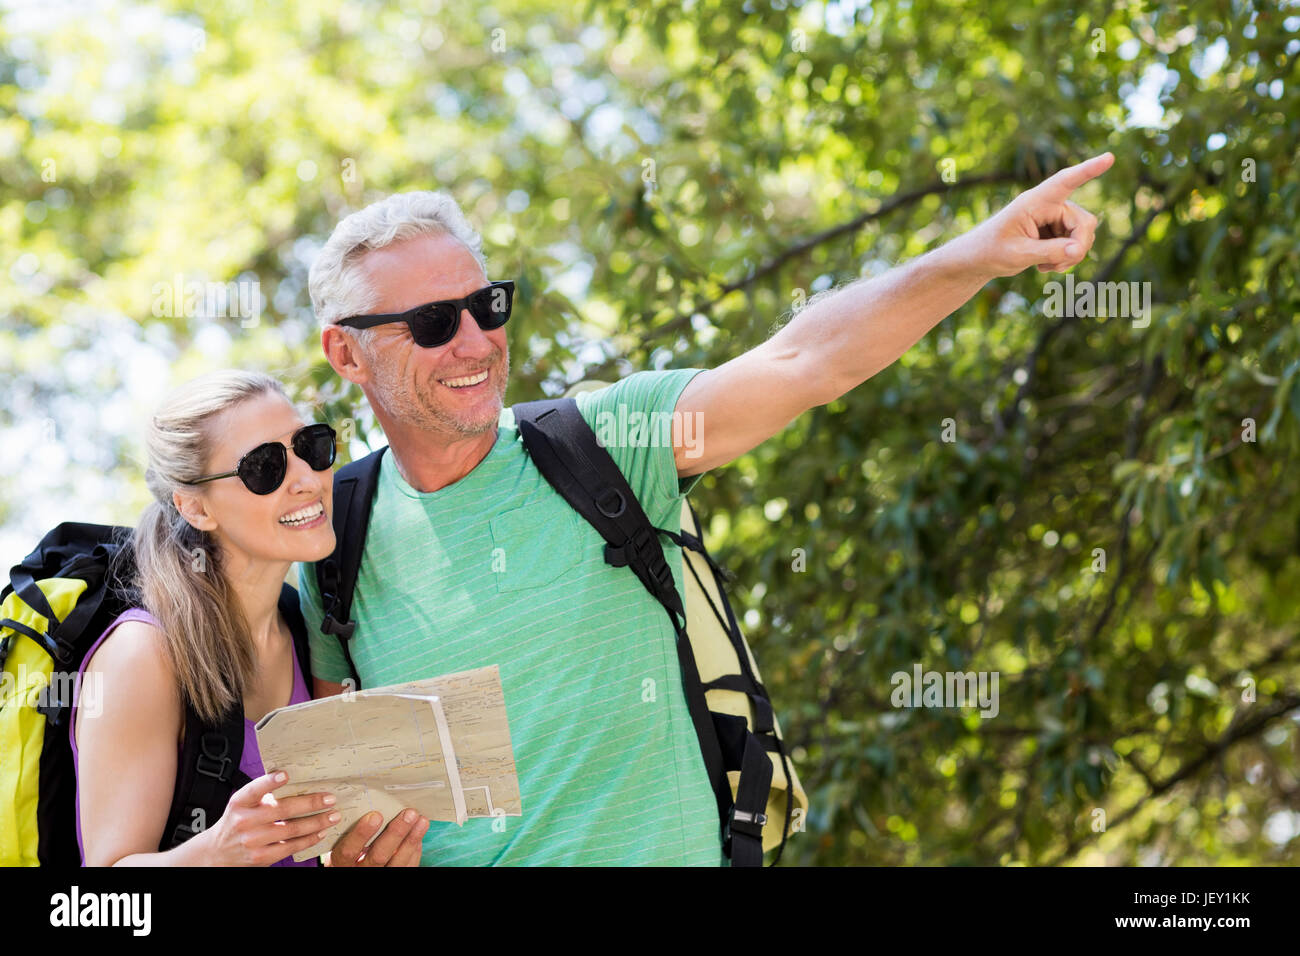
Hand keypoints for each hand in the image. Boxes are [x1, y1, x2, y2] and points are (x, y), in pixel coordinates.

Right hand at [198, 771, 338, 865]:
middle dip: (310, 803)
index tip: (285, 775)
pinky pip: (291, 846)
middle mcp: (245, 821)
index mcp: (240, 802)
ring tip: (333, 816)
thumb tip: (296, 779)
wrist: (217, 853)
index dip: (269, 782)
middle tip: (330, 798)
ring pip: (291, 829)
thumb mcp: (242, 804)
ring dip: (317, 822)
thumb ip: (262, 793)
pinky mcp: (262, 857)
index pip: (254, 790)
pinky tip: (320, 832)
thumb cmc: (236, 822)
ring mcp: (254, 840)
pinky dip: (309, 839)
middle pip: (282, 810)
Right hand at [324, 808, 428, 866]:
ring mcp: (377, 876)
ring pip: (397, 863)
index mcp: (342, 862)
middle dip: (396, 833)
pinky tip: (419, 835)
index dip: (361, 834)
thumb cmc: (348, 853)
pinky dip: (414, 851)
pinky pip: (406, 867)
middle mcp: (360, 871)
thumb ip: (351, 831)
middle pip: (378, 856)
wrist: (353, 870)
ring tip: (421, 821)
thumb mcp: (342, 842)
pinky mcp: (393, 877)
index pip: (349, 850)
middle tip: (409, 813)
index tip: (375, 815)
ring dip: (411, 840)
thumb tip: (372, 805)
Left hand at [956, 152, 1113, 277]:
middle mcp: (1048, 205)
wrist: (980, 259)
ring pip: (1083, 234)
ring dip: (1071, 255)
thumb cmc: (991, 251)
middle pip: (1083, 222)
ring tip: (1045, 267)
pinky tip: (1046, 266)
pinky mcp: (1057, 230)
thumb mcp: (1018, 254)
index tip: (1109, 158)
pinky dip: (1066, 258)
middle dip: (1078, 246)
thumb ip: (1049, 252)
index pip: (1063, 182)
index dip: (1087, 170)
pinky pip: (1076, 244)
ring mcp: (1055, 217)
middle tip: (1059, 266)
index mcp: (1034, 201)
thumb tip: (1079, 250)